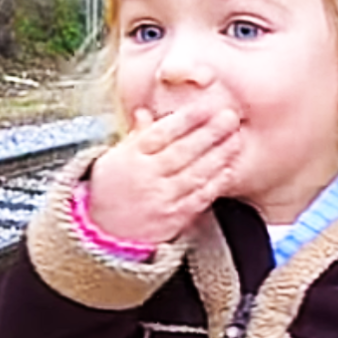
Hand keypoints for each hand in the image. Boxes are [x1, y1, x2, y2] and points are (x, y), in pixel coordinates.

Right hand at [88, 102, 241, 244]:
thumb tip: (146, 111)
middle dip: (209, 132)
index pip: (160, 133)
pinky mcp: (173, 219)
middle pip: (182, 152)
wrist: (102, 231)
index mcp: (130, 158)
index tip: (206, 107)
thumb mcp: (115, 157)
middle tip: (230, 116)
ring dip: (219, 155)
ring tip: (236, 139)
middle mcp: (146, 178)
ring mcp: (161, 200)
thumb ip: (136, 136)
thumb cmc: (111, 188)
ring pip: (195, 174)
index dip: (186, 119)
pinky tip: (228, 168)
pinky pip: (199, 198)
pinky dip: (215, 183)